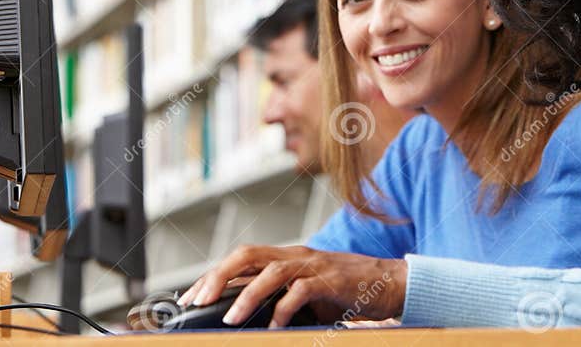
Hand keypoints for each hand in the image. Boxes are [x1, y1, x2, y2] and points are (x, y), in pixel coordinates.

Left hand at [177, 245, 407, 327]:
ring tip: (230, 318)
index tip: (189, 299)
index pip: (241, 259)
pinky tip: (275, 325)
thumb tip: (248, 321)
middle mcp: (297, 256)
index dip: (213, 276)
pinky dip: (285, 309)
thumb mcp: (308, 297)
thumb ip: (281, 302)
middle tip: (198, 302)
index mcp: (288, 258)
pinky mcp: (332, 280)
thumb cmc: (347, 291)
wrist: (391, 283)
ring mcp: (315, 265)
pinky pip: (302, 291)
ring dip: (247, 296)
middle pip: (248, 255)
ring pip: (271, 271)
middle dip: (218, 277)